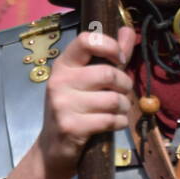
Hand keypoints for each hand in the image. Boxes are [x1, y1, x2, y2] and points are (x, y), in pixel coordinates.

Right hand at [39, 26, 135, 178]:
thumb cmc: (74, 109)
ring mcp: (63, 104)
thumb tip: (128, 30)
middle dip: (124, 85)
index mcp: (64, 65)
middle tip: (123, 93)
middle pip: (108, 74)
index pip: (86, 40)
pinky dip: (119, 123)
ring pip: (113, 99)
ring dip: (124, 107)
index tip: (120, 59)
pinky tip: (113, 124)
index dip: (110, 46)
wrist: (52, 148)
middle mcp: (59, 81)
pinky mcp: (71, 126)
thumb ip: (109, 56)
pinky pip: (110, 120)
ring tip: (118, 111)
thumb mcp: (86, 80)